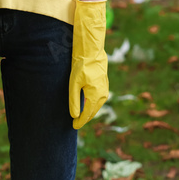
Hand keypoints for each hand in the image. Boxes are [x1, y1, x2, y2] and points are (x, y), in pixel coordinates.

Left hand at [69, 0, 108, 128]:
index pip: (87, 114)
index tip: (73, 126)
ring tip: (79, 116)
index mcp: (95, 96)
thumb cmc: (81, 66)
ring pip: (96, 107)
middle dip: (84, 119)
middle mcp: (102, 95)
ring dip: (89, 112)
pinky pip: (98, 100)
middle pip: (93, 112)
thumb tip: (74, 116)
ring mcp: (105, 91)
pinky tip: (86, 105)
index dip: (80, 122)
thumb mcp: (74, 84)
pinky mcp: (104, 86)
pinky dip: (92, 105)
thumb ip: (74, 101)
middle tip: (75, 124)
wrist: (92, 52)